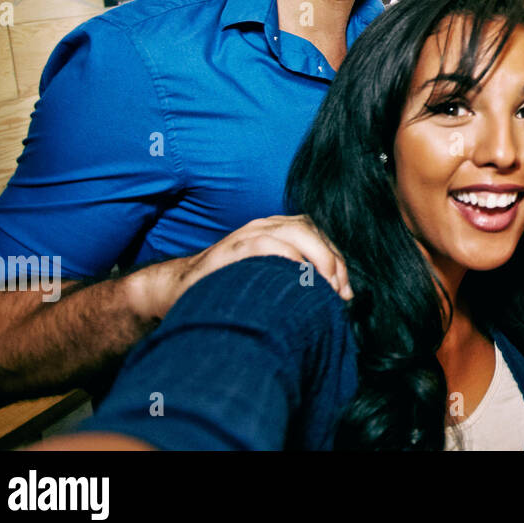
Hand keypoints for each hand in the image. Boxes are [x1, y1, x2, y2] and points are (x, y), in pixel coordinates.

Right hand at [128, 215, 351, 320]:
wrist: (179, 289)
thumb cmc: (229, 288)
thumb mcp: (268, 278)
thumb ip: (298, 280)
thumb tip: (338, 297)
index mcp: (277, 230)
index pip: (319, 235)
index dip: (337, 260)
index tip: (345, 292)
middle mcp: (265, 225)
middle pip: (311, 230)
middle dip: (332, 260)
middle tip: (338, 293)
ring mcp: (248, 233)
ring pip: (295, 231)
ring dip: (317, 258)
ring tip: (325, 287)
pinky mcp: (232, 247)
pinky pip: (266, 244)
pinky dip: (287, 257)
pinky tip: (298, 277)